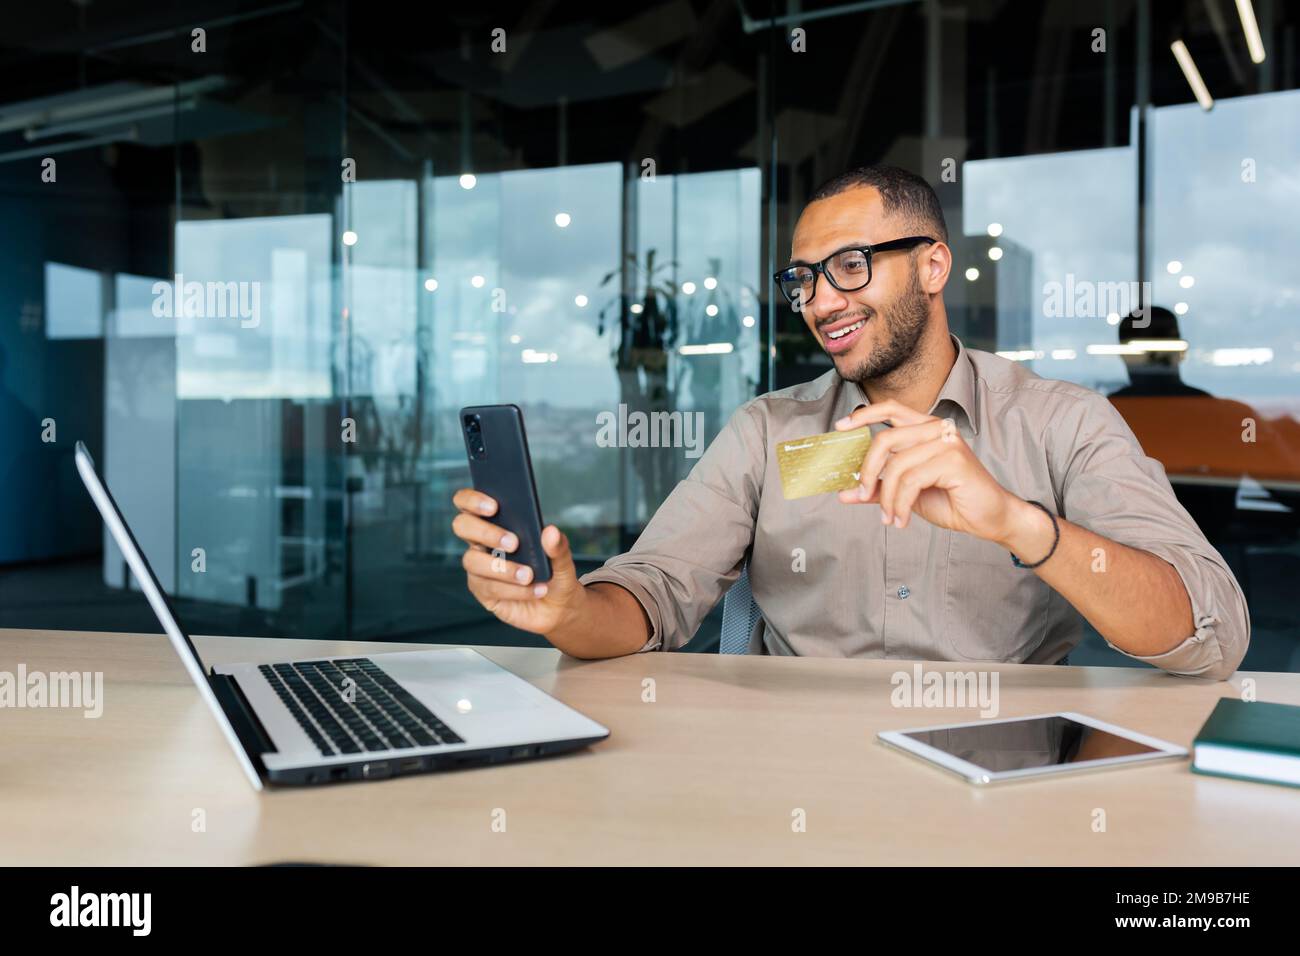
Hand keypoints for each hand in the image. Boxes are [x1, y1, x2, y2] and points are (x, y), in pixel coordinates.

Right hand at [450, 489, 584, 635]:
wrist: (558, 607)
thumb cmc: (554, 574)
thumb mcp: (562, 559)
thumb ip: (558, 546)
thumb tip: (551, 531)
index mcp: (496, 523)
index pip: (468, 503)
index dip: (473, 500)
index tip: (494, 506)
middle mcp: (482, 543)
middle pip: (462, 526)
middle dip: (486, 532)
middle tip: (514, 542)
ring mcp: (479, 568)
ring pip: (473, 561)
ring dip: (503, 567)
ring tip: (529, 575)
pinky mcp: (483, 592)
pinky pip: (489, 587)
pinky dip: (514, 589)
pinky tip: (534, 589)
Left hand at [833, 399, 1019, 542]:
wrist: (990, 518)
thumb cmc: (953, 500)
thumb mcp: (908, 493)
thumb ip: (879, 489)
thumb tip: (844, 493)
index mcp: (925, 428)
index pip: (891, 409)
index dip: (864, 414)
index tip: (839, 426)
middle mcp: (936, 429)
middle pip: (885, 439)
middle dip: (866, 470)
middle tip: (861, 494)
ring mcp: (946, 442)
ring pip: (897, 466)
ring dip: (887, 498)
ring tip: (890, 518)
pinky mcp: (954, 460)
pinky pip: (912, 481)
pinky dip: (901, 504)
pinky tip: (902, 520)